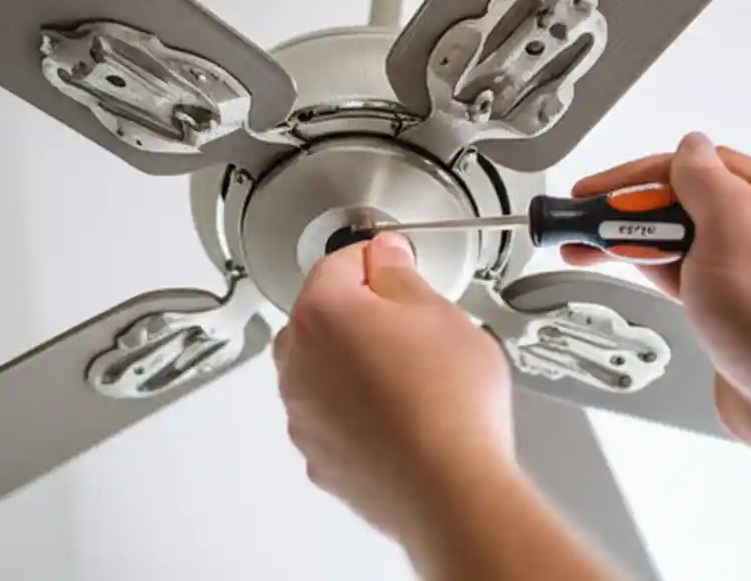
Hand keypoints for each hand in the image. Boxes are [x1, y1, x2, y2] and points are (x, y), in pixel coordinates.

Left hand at [273, 234, 515, 539]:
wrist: (451, 489)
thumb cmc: (448, 406)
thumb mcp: (440, 313)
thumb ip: (401, 275)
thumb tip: (386, 260)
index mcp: (322, 315)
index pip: (339, 264)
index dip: (376, 259)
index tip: (395, 264)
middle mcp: (299, 364)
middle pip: (320, 317)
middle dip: (359, 314)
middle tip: (410, 325)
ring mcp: (303, 414)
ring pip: (322, 370)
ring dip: (353, 365)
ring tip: (411, 377)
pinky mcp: (319, 455)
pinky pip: (331, 417)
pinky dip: (354, 411)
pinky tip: (399, 415)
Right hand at [565, 133, 750, 455]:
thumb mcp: (737, 231)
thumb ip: (706, 182)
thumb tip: (689, 149)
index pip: (708, 168)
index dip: (645, 176)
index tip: (598, 190)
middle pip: (696, 205)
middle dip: (635, 211)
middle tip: (584, 221)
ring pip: (691, 244)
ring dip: (638, 241)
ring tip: (587, 247)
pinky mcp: (745, 317)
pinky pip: (694, 279)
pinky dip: (658, 271)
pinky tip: (628, 268)